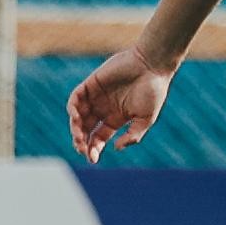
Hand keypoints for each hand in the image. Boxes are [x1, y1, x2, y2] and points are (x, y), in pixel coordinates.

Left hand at [67, 46, 172, 161]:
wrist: (152, 65)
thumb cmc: (153, 91)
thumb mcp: (146, 119)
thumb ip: (133, 135)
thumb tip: (116, 148)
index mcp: (116, 119)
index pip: (98, 138)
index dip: (93, 149)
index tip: (92, 159)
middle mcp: (103, 109)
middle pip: (86, 129)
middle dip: (81, 142)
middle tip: (82, 149)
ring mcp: (96, 96)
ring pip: (78, 116)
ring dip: (75, 128)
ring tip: (79, 137)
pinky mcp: (92, 83)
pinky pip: (76, 98)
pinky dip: (72, 108)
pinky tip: (76, 117)